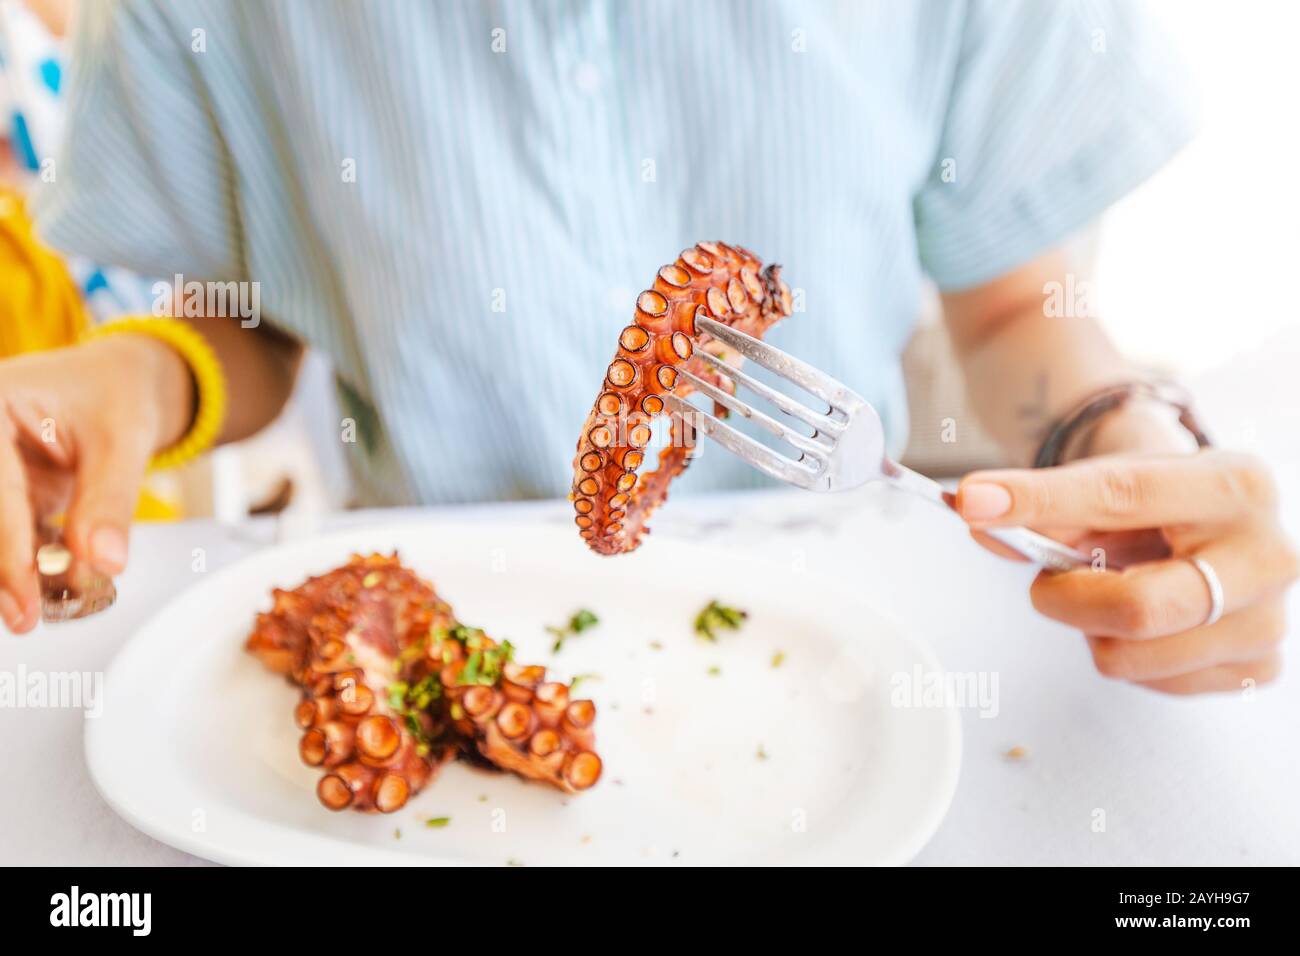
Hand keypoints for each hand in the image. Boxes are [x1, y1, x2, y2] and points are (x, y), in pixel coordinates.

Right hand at [0, 335, 191, 632]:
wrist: (120, 385)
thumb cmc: (118, 393)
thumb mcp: (125, 439)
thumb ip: (110, 500)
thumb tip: (103, 562)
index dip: (7, 549)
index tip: (24, 596)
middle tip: (25, 617)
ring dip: (6, 573)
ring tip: (34, 613)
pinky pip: (4, 538)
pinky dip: (20, 568)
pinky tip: (41, 594)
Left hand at [955, 451, 1298, 694]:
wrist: (1206, 520)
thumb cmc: (1153, 501)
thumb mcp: (1102, 481)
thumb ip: (1040, 499)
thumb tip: (977, 515)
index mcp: (1234, 486)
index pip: (1120, 496)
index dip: (1038, 501)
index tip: (977, 502)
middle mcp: (1268, 555)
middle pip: (1138, 608)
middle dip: (1066, 599)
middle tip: (1047, 583)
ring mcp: (1269, 619)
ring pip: (1133, 656)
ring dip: (1094, 630)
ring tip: (1113, 592)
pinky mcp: (1256, 668)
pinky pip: (1152, 684)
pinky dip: (1127, 655)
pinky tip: (1145, 622)